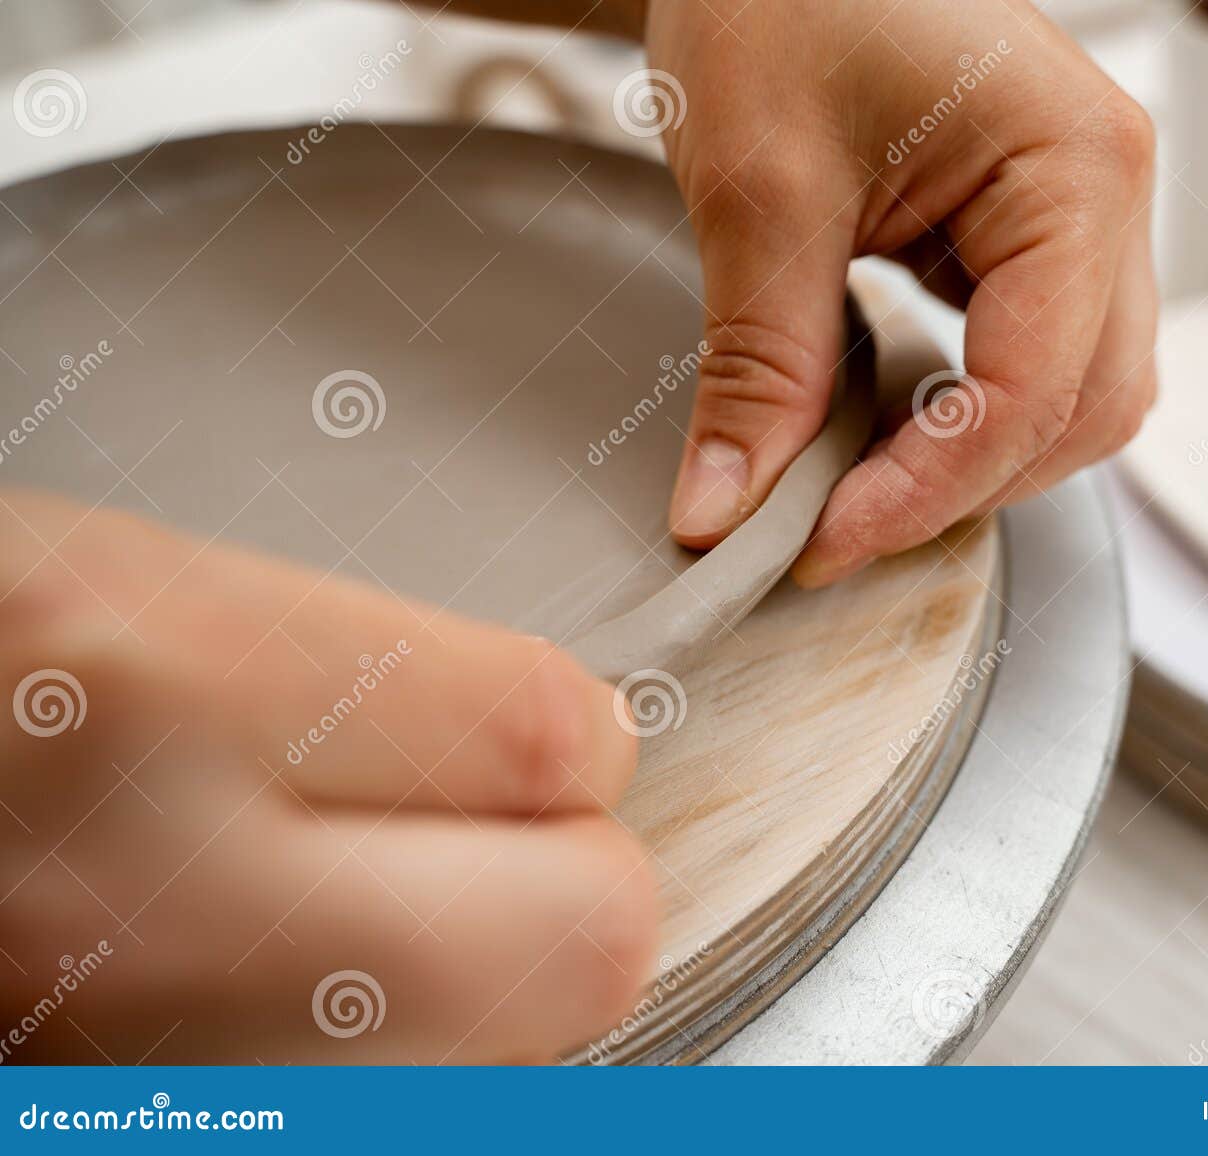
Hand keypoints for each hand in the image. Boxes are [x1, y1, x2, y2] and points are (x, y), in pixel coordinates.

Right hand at [0, 491, 652, 1063]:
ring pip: (500, 1063)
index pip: (544, 738)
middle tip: (516, 844)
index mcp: (152, 677)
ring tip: (388, 924)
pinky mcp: (143, 1131)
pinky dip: (386, 1060)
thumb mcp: (118, 589)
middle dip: (575, 883)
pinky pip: (381, 1109)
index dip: (580, 739)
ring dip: (488, 991)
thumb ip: (354, 669)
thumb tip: (560, 752)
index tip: (557, 738)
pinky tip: (308, 993)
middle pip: (579, 936)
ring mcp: (154, 1065)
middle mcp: (155, 891)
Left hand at [641, 0, 1157, 583]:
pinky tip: (889, 428)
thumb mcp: (758, 191)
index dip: (929, 491)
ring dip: (977, 462)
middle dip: (962, 489)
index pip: (1032, 389)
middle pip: (1085, 412)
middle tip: (832, 533)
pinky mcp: (1037, 231)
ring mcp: (1083, 215)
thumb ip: (757, 368)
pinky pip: (1038, 360)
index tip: (822, 544)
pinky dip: (969, 415)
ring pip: (1076, 399)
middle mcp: (1108, 195)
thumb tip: (727, 515)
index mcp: (1075, 168)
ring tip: (860, 489)